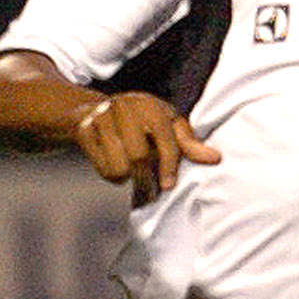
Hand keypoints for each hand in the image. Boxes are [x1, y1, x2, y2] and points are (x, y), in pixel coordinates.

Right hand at [71, 91, 219, 203]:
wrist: (95, 109)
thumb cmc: (142, 121)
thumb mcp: (168, 126)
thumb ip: (189, 143)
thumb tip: (215, 158)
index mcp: (151, 106)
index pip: (164, 140)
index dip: (168, 166)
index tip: (168, 185)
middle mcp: (125, 107)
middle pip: (138, 157)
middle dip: (146, 180)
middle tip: (151, 191)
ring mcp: (101, 117)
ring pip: (118, 167)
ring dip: (128, 179)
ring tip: (132, 175)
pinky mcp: (84, 130)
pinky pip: (102, 168)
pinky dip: (111, 175)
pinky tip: (115, 166)